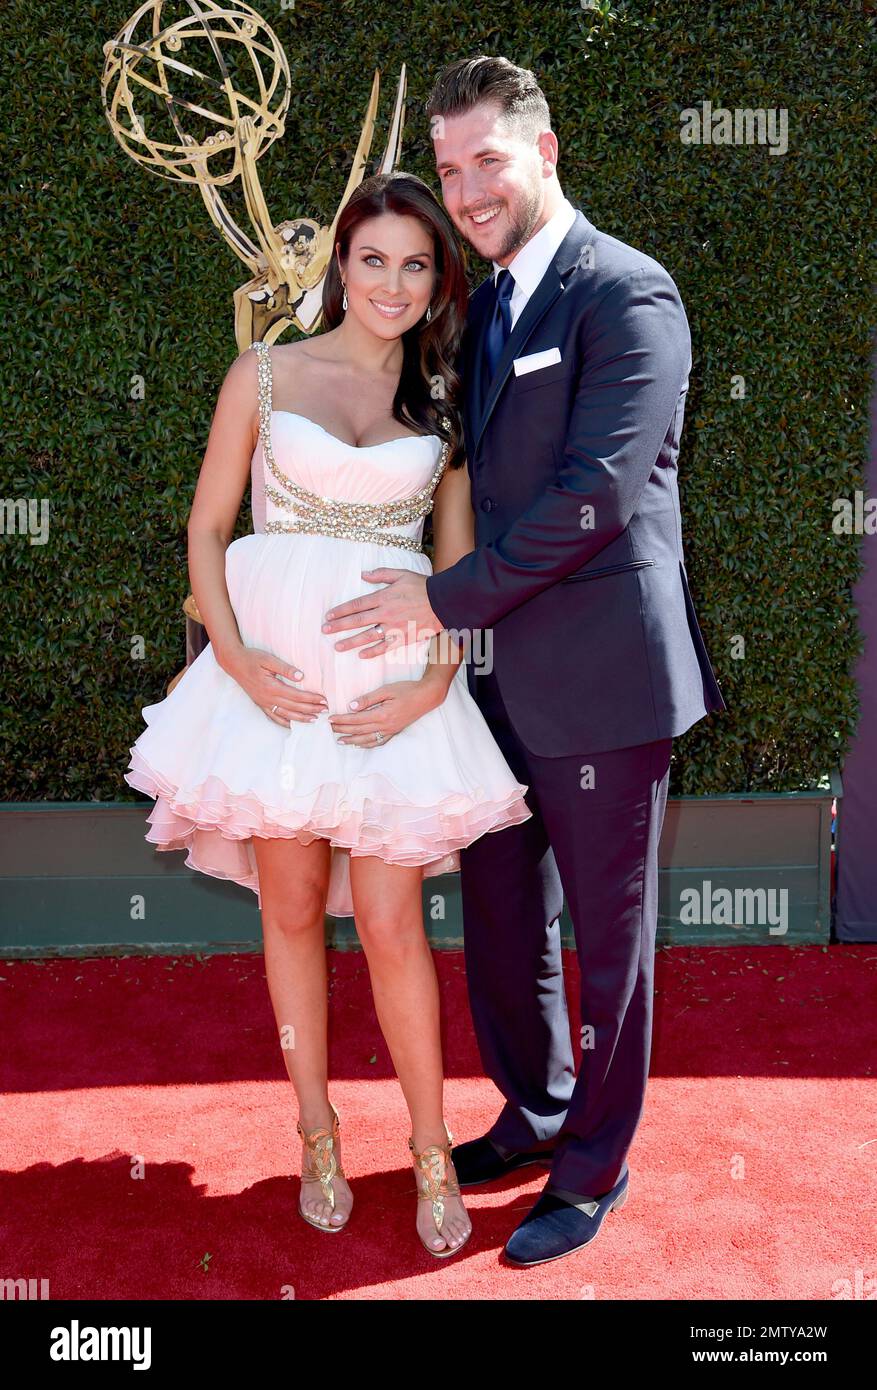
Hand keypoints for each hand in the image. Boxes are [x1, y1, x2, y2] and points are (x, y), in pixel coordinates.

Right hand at [221, 645, 327, 726]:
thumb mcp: (268, 659)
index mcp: (271, 687)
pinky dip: (284, 722)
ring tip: (314, 720)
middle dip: (311, 709)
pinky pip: (274, 717)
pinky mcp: (260, 704)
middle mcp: (268, 698)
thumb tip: (301, 677)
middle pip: (294, 707)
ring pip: (285, 715)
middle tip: (325, 710)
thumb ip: (285, 668)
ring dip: (301, 718)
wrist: (233, 662)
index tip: (323, 699)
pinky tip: (293, 725)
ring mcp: (264, 703)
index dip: (311, 699)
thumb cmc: (252, 658)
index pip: (297, 696)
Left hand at [321, 568, 442, 658]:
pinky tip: (361, 655)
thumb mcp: (401, 574)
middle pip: (357, 621)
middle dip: (339, 626)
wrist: (443, 602)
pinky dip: (373, 652)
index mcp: (383, 597)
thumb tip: (363, 574)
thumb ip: (381, 574)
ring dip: (351, 642)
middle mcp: (385, 613)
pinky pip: (385, 647)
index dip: (341, 611)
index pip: (356, 605)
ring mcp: (394, 627)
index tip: (329, 616)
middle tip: (325, 631)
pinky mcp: (403, 638)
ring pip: (367, 636)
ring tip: (337, 647)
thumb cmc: (422, 586)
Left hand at [328, 680, 439, 746]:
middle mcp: (385, 726)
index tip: (331, 719)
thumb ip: (368, 699)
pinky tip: (359, 744)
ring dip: (352, 741)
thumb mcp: (387, 690)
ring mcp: (390, 731)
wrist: (426, 697)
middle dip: (343, 730)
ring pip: (367, 739)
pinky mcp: (395, 732)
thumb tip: (351, 706)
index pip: (356, 719)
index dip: (342, 720)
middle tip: (329, 729)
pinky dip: (367, 745)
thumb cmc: (407, 690)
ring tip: (340, 740)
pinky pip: (378, 742)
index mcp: (382, 714)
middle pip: (359, 730)